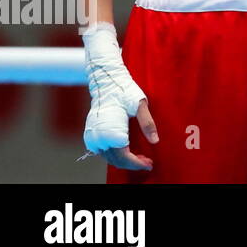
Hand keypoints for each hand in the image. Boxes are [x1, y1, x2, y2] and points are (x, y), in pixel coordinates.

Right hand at [81, 22, 155, 170]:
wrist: (106, 81)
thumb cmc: (124, 90)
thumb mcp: (140, 103)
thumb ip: (147, 123)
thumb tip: (155, 141)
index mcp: (111, 131)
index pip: (124, 156)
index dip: (137, 163)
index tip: (149, 164)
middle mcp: (98, 137)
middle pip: (116, 160)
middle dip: (132, 164)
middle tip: (148, 162)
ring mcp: (93, 137)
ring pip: (109, 157)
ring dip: (124, 160)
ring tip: (141, 158)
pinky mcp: (91, 135)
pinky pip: (104, 151)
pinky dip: (116, 155)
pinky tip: (128, 152)